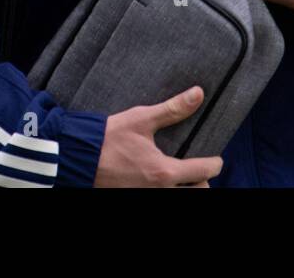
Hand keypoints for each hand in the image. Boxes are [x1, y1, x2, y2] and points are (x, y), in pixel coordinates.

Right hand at [92, 86, 222, 186]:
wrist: (77, 157)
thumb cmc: (108, 138)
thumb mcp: (141, 119)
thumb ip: (172, 109)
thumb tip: (198, 94)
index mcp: (164, 171)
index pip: (204, 172)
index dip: (215, 163)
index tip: (216, 158)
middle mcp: (158, 191)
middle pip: (197, 193)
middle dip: (202, 182)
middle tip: (199, 168)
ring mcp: (145, 197)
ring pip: (178, 198)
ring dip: (185, 188)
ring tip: (183, 175)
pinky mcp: (133, 197)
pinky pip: (159, 197)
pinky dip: (167, 190)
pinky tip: (162, 179)